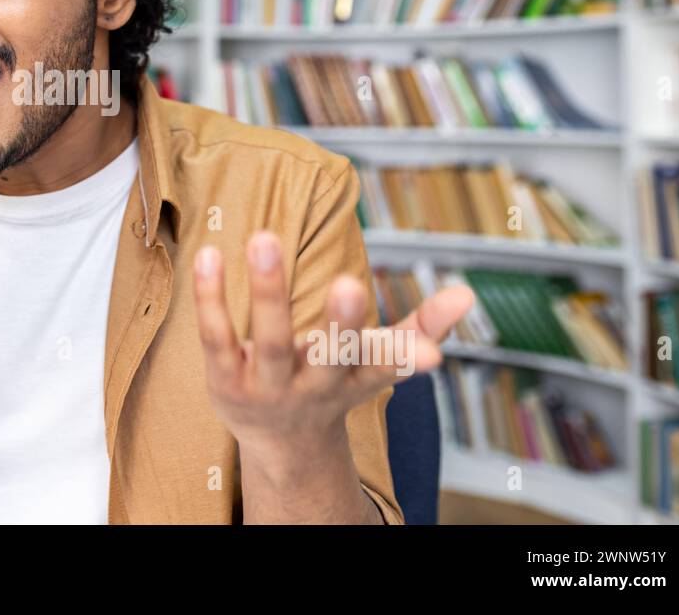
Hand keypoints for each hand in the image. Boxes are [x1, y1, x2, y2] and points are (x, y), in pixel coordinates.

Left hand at [193, 231, 472, 454]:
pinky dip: (212, 298)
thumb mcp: (374, 363)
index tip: (433, 355)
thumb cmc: (331, 383)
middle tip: (350, 283)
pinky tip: (209, 255)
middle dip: (342, 324)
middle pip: (330, 357)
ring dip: (270, 291)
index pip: (384, 367)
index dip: (409, 358)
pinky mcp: (225, 379)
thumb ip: (419, 328)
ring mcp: (268, 385)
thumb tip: (468, 294)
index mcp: (355, 378)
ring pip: (271, 342)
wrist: (278, 442)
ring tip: (264, 237)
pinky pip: (217, 337)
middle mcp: (315, 386)